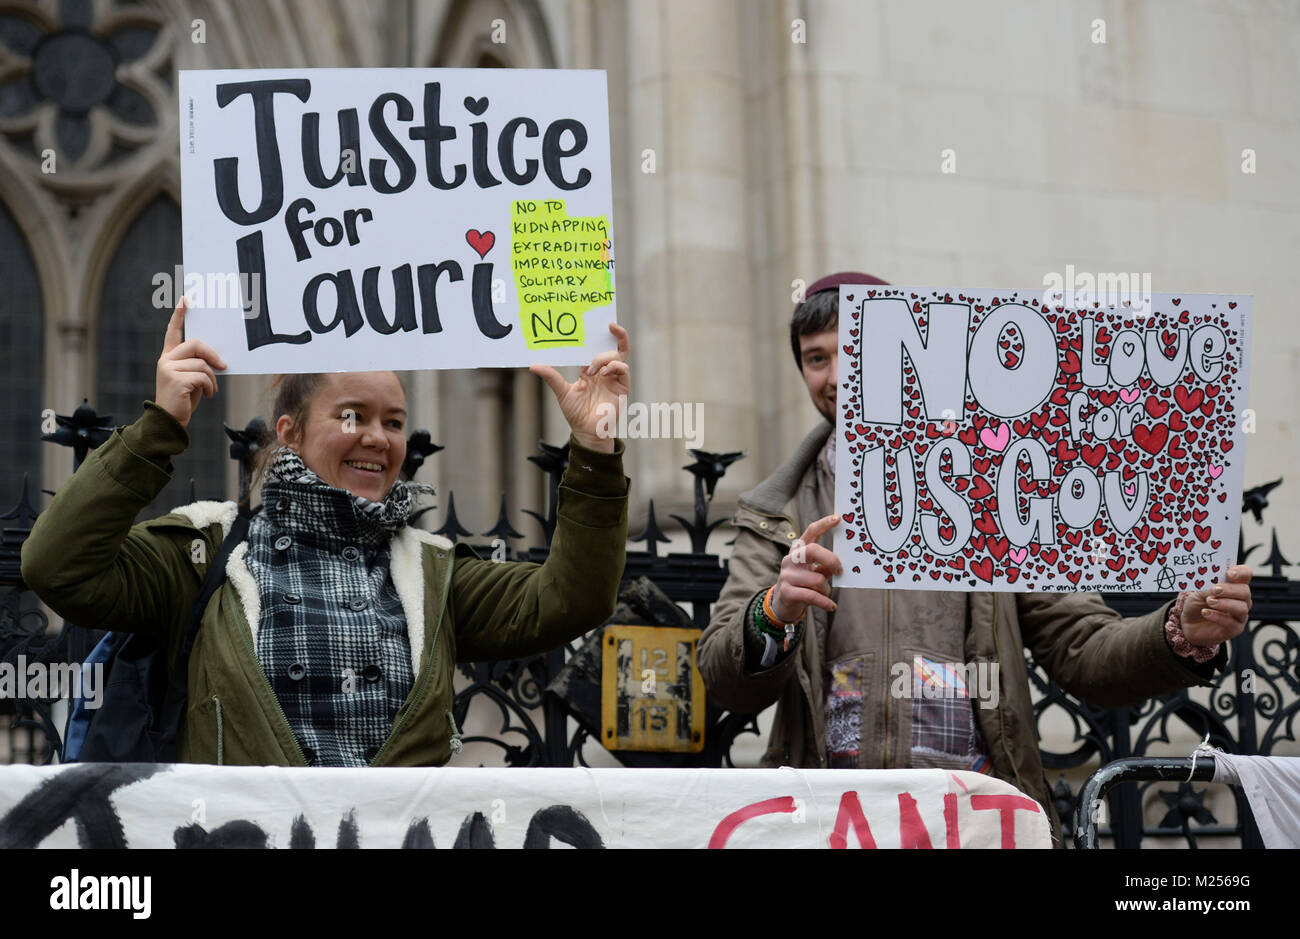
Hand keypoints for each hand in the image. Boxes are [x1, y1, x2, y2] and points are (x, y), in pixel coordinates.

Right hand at [154, 298, 226, 428]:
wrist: (170, 421)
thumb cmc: (184, 399)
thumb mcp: (192, 378)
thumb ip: (198, 364)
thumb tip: (217, 358)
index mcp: (169, 357)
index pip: (173, 332)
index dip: (179, 315)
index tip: (186, 299)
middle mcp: (165, 360)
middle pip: (196, 344)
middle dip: (213, 355)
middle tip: (223, 366)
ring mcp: (168, 369)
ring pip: (202, 363)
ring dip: (212, 378)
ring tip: (210, 390)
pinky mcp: (175, 379)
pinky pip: (203, 376)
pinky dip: (210, 386)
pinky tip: (208, 395)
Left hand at [530, 323, 629, 453]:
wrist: (586, 432)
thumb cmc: (576, 413)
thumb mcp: (562, 391)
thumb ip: (551, 376)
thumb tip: (533, 366)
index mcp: (592, 371)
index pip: (599, 348)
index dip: (602, 335)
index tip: (601, 323)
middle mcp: (605, 372)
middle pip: (615, 348)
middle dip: (618, 335)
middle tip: (610, 326)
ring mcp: (614, 379)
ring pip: (618, 357)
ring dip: (604, 358)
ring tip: (591, 369)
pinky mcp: (622, 388)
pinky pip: (623, 370)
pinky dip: (614, 367)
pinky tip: (602, 373)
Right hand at [768, 514, 843, 623]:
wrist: (782, 604)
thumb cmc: (803, 584)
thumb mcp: (813, 571)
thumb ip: (825, 565)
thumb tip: (843, 563)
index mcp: (798, 550)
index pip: (810, 532)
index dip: (824, 524)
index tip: (838, 518)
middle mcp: (791, 559)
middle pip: (812, 550)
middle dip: (831, 559)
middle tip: (840, 570)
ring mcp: (787, 575)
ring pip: (817, 579)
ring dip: (827, 589)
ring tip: (826, 593)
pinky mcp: (787, 591)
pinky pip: (812, 596)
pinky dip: (825, 602)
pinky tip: (831, 606)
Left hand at [1180, 565, 1252, 647]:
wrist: (1188, 624)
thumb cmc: (1196, 605)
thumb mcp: (1198, 593)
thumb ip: (1208, 588)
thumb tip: (1215, 585)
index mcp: (1233, 586)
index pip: (1245, 575)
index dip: (1241, 572)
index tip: (1229, 573)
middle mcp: (1241, 600)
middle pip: (1245, 591)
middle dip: (1230, 589)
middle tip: (1215, 589)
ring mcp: (1239, 615)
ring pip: (1241, 607)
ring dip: (1224, 603)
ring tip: (1209, 601)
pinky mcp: (1235, 629)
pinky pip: (1231, 623)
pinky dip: (1218, 616)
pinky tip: (1205, 612)